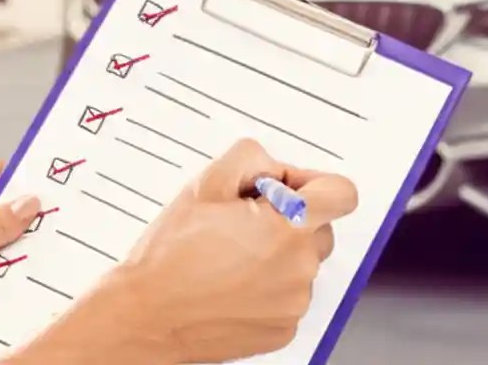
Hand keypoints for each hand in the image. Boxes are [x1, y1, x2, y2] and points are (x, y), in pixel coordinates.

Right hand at [4, 139, 357, 364]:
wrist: (146, 314)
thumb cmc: (172, 252)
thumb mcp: (207, 182)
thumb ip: (253, 158)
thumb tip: (276, 170)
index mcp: (290, 226)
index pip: (342, 192)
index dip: (314, 183)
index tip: (286, 190)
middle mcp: (301, 267)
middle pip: (319, 228)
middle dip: (289, 219)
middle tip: (242, 221)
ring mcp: (294, 303)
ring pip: (302, 264)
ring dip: (277, 254)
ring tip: (230, 256)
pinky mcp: (283, 329)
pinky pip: (288, 296)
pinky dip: (267, 287)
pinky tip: (231, 283)